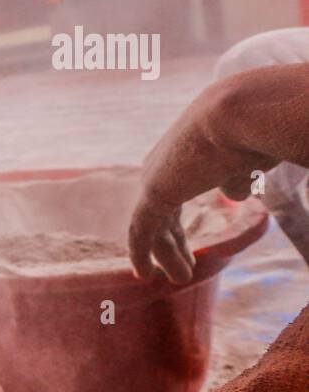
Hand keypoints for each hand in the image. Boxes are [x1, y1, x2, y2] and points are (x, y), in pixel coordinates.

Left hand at [128, 83, 273, 283]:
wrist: (238, 114)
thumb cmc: (251, 131)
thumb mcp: (246, 161)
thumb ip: (235, 178)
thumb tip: (234, 193)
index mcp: (183, 156)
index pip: (173, 197)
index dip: (177, 224)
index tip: (187, 246)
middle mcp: (164, 166)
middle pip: (162, 213)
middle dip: (172, 243)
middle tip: (182, 268)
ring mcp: (154, 178)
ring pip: (153, 226)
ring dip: (165, 254)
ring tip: (179, 278)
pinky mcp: (152, 193)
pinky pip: (141, 231)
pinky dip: (140, 253)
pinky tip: (143, 274)